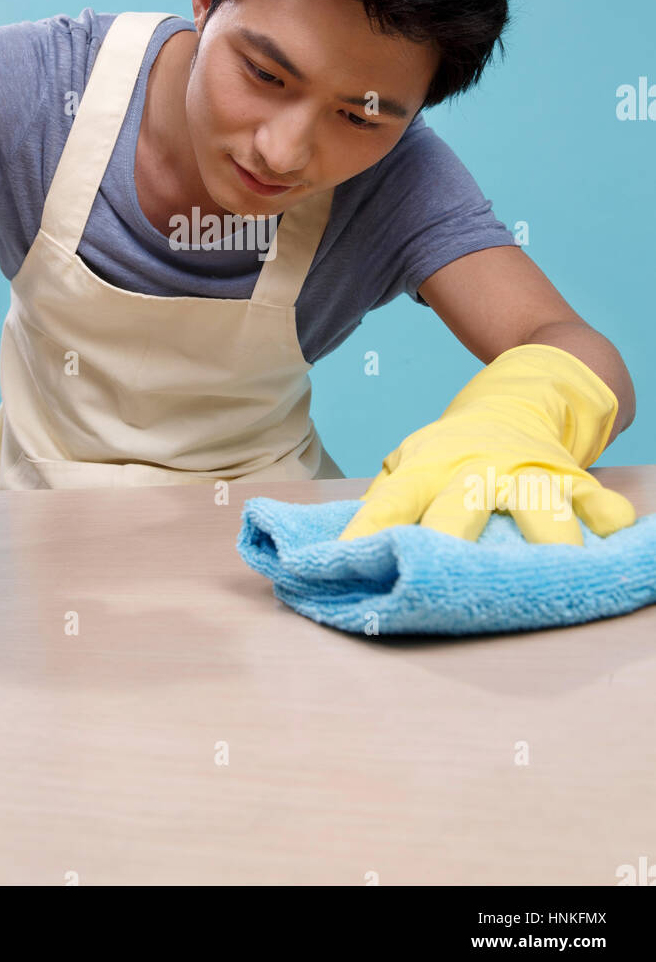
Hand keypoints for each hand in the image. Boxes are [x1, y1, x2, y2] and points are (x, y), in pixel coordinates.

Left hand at [339, 345, 636, 545]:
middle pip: (458, 509)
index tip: (345, 560)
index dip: (368, 530)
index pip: (392, 502)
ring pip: (536, 505)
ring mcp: (526, 470)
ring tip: (559, 562)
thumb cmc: (465, 441)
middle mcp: (476, 469)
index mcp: (432, 466)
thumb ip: (393, 495)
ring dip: (548, 534)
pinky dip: (608, 516)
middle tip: (439, 576)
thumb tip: (350, 543)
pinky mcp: (571, 474)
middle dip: (448, 538)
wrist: (536, 385)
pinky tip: (617, 531)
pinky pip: (593, 499)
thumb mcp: (422, 457)